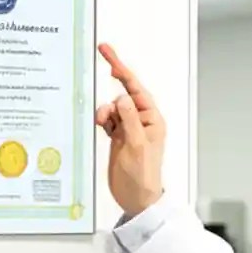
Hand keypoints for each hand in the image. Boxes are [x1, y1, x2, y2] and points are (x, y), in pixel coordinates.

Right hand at [96, 43, 165, 216]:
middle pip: (123, 93)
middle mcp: (141, 121)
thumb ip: (129, 119)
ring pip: (112, 107)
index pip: (135, 88)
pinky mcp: (118, 138)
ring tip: (102, 123)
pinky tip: (99, 124)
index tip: (108, 53)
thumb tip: (121, 97)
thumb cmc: (143, 176)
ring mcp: (128, 129)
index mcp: (152, 119)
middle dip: (112, 81)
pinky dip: (101, 119)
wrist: (137, 199)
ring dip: (105, 110)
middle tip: (101, 56)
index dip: (121, 69)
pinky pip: (107, 120)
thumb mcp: (136, 145)